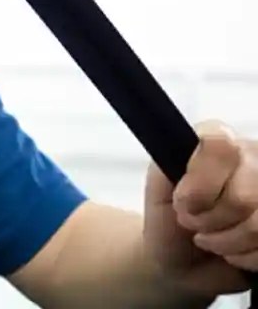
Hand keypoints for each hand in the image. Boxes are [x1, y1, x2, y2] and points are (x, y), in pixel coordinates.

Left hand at [145, 120, 257, 297]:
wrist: (182, 263)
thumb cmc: (169, 223)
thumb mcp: (158, 191)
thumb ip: (171, 166)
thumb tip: (199, 155)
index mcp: (220, 142)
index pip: (220, 146)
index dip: (199, 185)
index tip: (183, 201)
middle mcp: (253, 160)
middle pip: (242, 197)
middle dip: (208, 221)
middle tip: (194, 223)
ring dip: (225, 243)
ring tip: (211, 238)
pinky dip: (244, 257)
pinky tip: (234, 250)